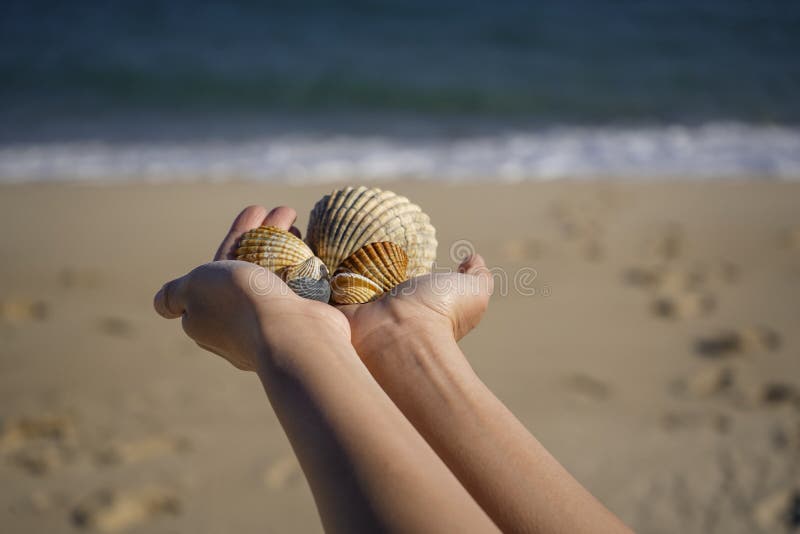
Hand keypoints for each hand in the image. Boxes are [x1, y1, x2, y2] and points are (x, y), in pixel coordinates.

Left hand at [153, 207, 349, 371]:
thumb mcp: (193, 288)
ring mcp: (275, 324)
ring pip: (277, 275)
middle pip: (251, 267)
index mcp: (209, 317)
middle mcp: (240, 322)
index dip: (237, 236)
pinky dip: (303, 265)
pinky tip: (311, 248)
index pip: (219, 269)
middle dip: (266, 234)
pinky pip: (299, 289)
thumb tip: (160, 305)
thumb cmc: (239, 302)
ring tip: (298, 221)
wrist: (292, 333)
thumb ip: (173, 294)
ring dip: (285, 244)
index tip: (257, 210)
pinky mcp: (301, 325)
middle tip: (287, 211)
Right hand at [201, 205, 491, 361]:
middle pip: (304, 266)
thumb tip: (473, 259)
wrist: (402, 346)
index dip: (328, 243)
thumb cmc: (433, 318)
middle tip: (283, 211)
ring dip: (266, 238)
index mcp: (366, 298)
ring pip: (277, 266)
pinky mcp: (288, 308)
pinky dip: (249, 248)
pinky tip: (253, 222)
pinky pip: (261, 273)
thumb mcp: (468, 294)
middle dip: (290, 239)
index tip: (321, 219)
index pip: (340, 265)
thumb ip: (475, 276)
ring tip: (268, 212)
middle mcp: (335, 306)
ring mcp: (310, 309)